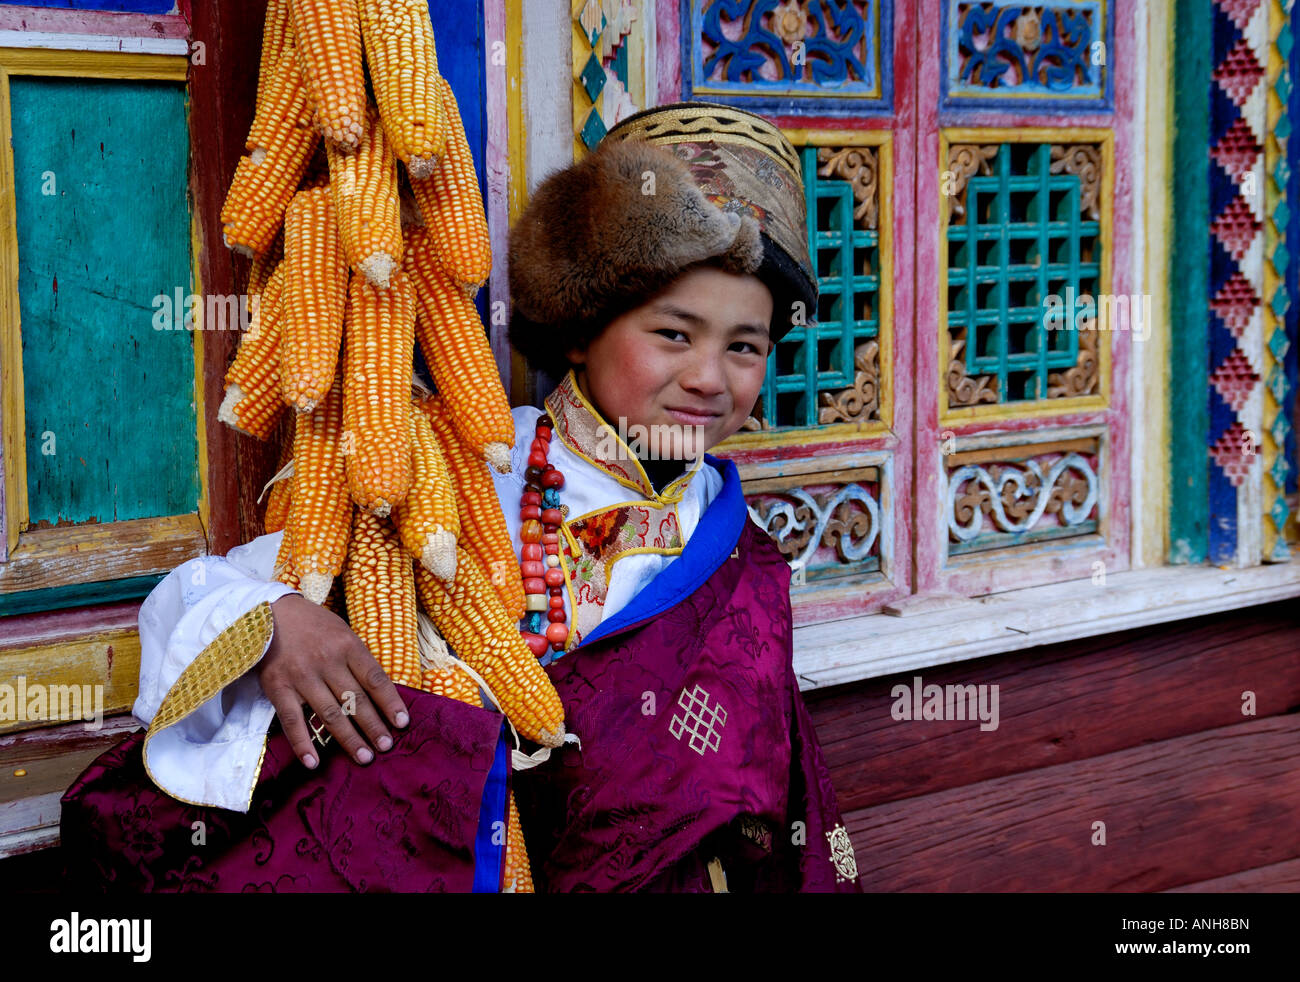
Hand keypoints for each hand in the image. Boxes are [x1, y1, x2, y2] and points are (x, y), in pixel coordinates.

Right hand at [258, 593, 408, 768]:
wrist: (268, 612)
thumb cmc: (313, 625)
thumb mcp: (342, 632)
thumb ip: (358, 659)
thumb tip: (380, 691)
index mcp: (348, 646)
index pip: (375, 679)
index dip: (390, 702)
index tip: (402, 723)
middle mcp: (327, 661)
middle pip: (356, 700)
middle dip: (374, 726)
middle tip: (386, 747)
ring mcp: (302, 676)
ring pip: (330, 714)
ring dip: (349, 739)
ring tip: (364, 758)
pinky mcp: (278, 688)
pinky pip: (292, 721)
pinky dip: (303, 743)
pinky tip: (314, 763)